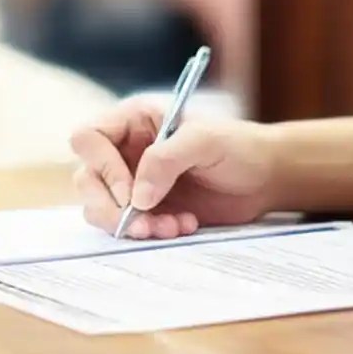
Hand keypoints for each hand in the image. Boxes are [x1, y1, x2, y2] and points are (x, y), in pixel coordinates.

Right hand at [69, 96, 277, 238]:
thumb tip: (136, 197)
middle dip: (111, 208)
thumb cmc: (239, 146)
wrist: (265, 178)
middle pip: (87, 179)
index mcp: (134, 121)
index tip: (129, 192)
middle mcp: (125, 150)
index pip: (89, 138)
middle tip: (144, 225)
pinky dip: (150, 233)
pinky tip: (183, 225)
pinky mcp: (146, 209)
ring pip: (101, 208)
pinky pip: (128, 226)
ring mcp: (133, 181)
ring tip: (171, 227)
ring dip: (132, 225)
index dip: (102, 166)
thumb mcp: (206, 141)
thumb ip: (166, 159)